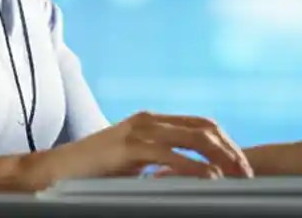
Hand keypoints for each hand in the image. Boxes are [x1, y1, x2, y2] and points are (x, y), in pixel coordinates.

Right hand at [22, 111, 253, 189]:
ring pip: (194, 139)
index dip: (225, 142)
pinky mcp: (130, 149)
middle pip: (205, 129)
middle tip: (247, 172)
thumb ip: (159, 161)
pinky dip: (194, 168)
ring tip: (236, 176)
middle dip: (231, 149)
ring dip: (221, 158)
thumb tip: (190, 174)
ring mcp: (140, 132)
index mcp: (152, 121)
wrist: (54, 170)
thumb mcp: (133, 162)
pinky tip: (208, 179)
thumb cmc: (92, 171)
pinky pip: (171, 157)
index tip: (240, 162)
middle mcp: (149, 121)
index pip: (201, 124)